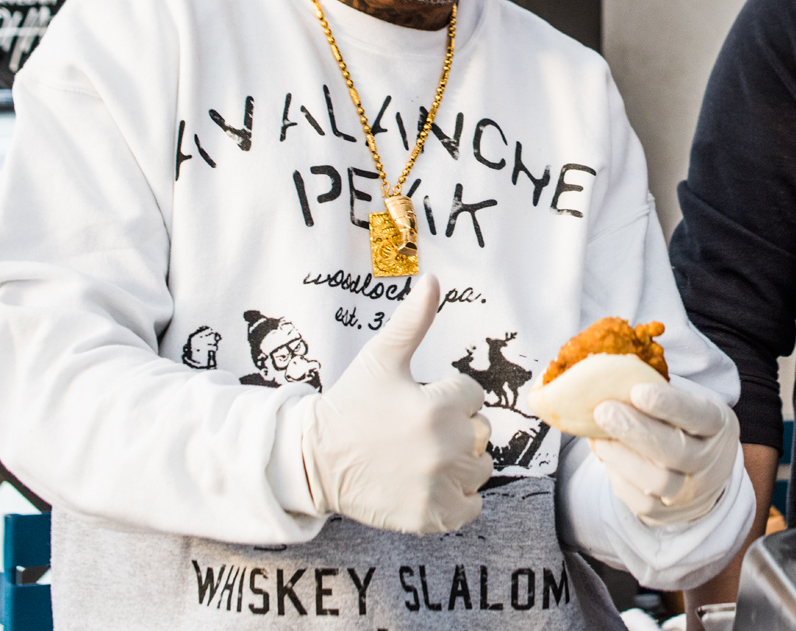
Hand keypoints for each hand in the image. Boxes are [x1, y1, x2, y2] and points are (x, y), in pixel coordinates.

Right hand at [299, 275, 493, 533]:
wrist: (316, 462)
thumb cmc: (351, 406)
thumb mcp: (380, 359)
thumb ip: (412, 321)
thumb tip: (431, 278)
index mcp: (438, 407)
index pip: (473, 395)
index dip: (448, 396)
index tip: (417, 403)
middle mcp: (445, 448)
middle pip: (480, 432)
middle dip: (455, 429)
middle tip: (416, 432)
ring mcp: (440, 485)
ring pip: (480, 467)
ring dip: (460, 463)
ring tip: (422, 457)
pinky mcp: (433, 517)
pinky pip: (472, 506)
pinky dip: (458, 498)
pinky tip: (429, 484)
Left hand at [590, 382, 739, 527]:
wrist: (704, 474)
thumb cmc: (686, 427)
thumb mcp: (687, 404)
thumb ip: (660, 395)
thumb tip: (614, 379)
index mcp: (719, 425)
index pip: (698, 415)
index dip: (669, 405)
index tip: (638, 391)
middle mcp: (713, 462)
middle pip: (675, 451)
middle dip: (636, 431)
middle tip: (604, 411)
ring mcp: (694, 493)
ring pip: (658, 481)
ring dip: (622, 457)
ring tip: (598, 438)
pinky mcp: (669, 515)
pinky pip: (641, 502)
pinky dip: (619, 478)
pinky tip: (608, 457)